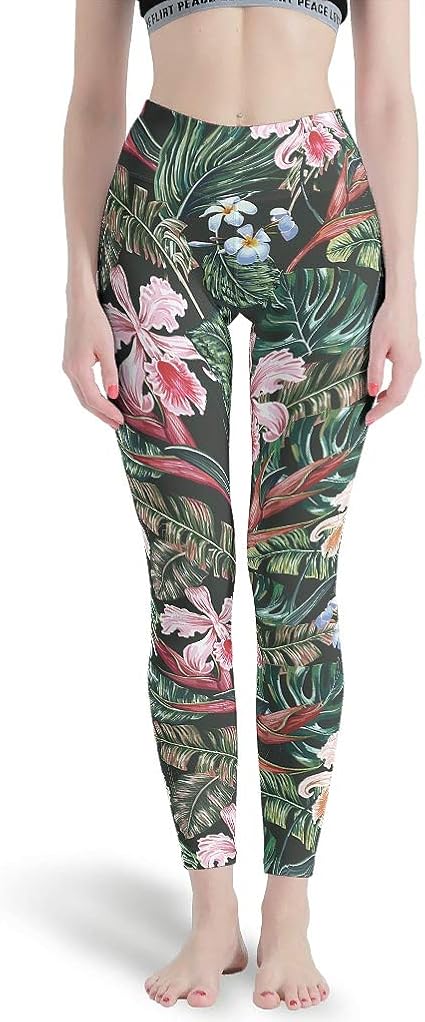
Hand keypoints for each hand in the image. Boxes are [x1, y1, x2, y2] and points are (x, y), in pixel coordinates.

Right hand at [63, 290, 123, 429]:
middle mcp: (70, 371)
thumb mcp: (106, 347)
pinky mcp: (71, 363)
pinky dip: (91, 396)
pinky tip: (102, 399)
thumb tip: (113, 395)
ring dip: (96, 407)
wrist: (80, 305)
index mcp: (78, 369)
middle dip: (101, 415)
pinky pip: (81, 386)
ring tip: (111, 417)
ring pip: (82, 395)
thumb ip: (110, 372)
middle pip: (85, 401)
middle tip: (116, 425)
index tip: (120, 421)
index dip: (107, 411)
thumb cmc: (95, 322)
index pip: (93, 398)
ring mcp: (68, 367)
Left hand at [365, 295, 420, 424]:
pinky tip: (380, 390)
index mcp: (407, 366)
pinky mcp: (411, 357)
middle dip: (384, 409)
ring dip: (388, 400)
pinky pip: (403, 380)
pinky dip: (392, 389)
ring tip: (372, 406)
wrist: (401, 301)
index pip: (395, 397)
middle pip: (400, 396)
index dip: (381, 411)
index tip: (368, 420)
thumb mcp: (377, 346)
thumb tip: (372, 393)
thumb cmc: (389, 320)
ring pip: (402, 389)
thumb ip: (375, 371)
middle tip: (368, 417)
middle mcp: (414, 366)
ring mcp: (414, 362)